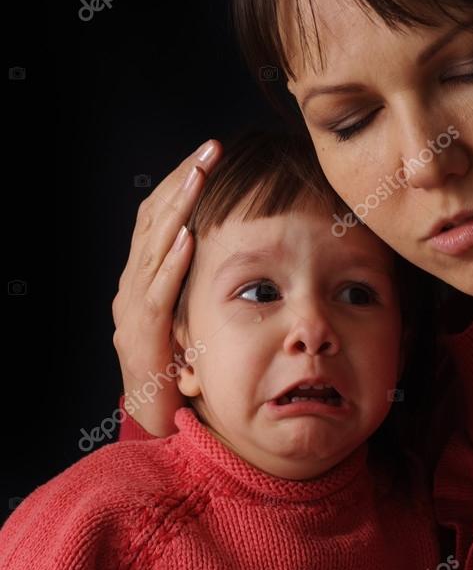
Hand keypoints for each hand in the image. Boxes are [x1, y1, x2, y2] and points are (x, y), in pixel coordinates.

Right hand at [112, 139, 222, 434]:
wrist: (162, 420)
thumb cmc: (187, 363)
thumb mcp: (197, 308)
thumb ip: (208, 275)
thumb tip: (242, 235)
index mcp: (146, 274)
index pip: (159, 214)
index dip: (182, 180)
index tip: (211, 151)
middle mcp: (132, 285)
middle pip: (154, 219)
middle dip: (182, 181)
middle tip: (210, 148)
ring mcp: (132, 310)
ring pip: (153, 247)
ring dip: (177, 209)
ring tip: (199, 175)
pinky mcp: (142, 338)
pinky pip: (156, 295)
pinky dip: (170, 264)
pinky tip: (187, 238)